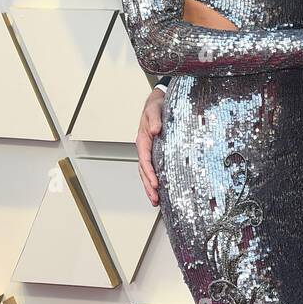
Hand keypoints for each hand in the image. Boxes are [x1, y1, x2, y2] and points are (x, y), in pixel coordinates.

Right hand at [137, 86, 164, 205]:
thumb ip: (155, 119)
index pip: (145, 160)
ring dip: (150, 187)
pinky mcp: (155, 153)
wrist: (157, 102)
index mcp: (143, 139)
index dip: (149, 172)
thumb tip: (156, 129)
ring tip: (155, 201)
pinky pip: (153, 169)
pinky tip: (160, 190)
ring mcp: (149, 152)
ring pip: (146, 173)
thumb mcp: (155, 109)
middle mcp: (145, 148)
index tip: (155, 183)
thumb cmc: (155, 106)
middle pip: (144, 171)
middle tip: (155, 198)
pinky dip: (154, 180)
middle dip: (148, 186)